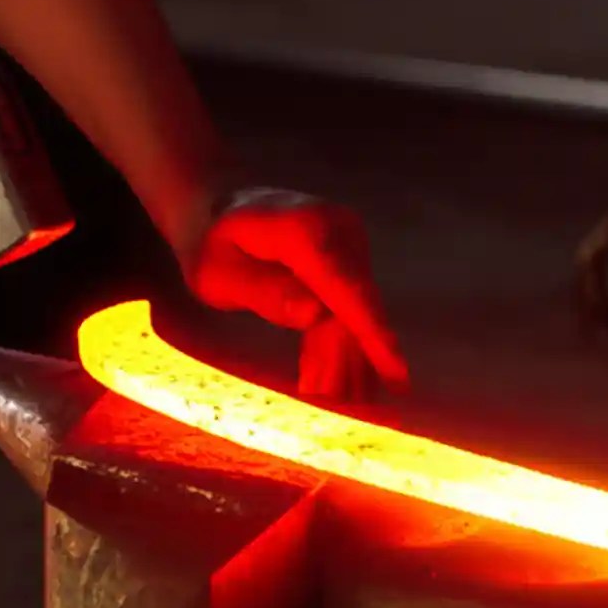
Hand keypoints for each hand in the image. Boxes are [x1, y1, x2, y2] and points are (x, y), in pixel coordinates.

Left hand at [182, 188, 406, 400]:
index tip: (397, 370)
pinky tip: (329, 372)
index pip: (345, 287)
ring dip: (348, 352)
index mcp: (303, 229)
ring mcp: (349, 237)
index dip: (371, 331)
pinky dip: (341, 336)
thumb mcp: (218, 276)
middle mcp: (337, 226)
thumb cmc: (210, 246)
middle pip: (359, 302)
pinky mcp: (350, 252)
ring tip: (335, 393)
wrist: (216, 207)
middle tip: (339, 400)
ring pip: (360, 306)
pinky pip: (354, 300)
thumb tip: (316, 313)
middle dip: (355, 355)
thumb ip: (264, 292)